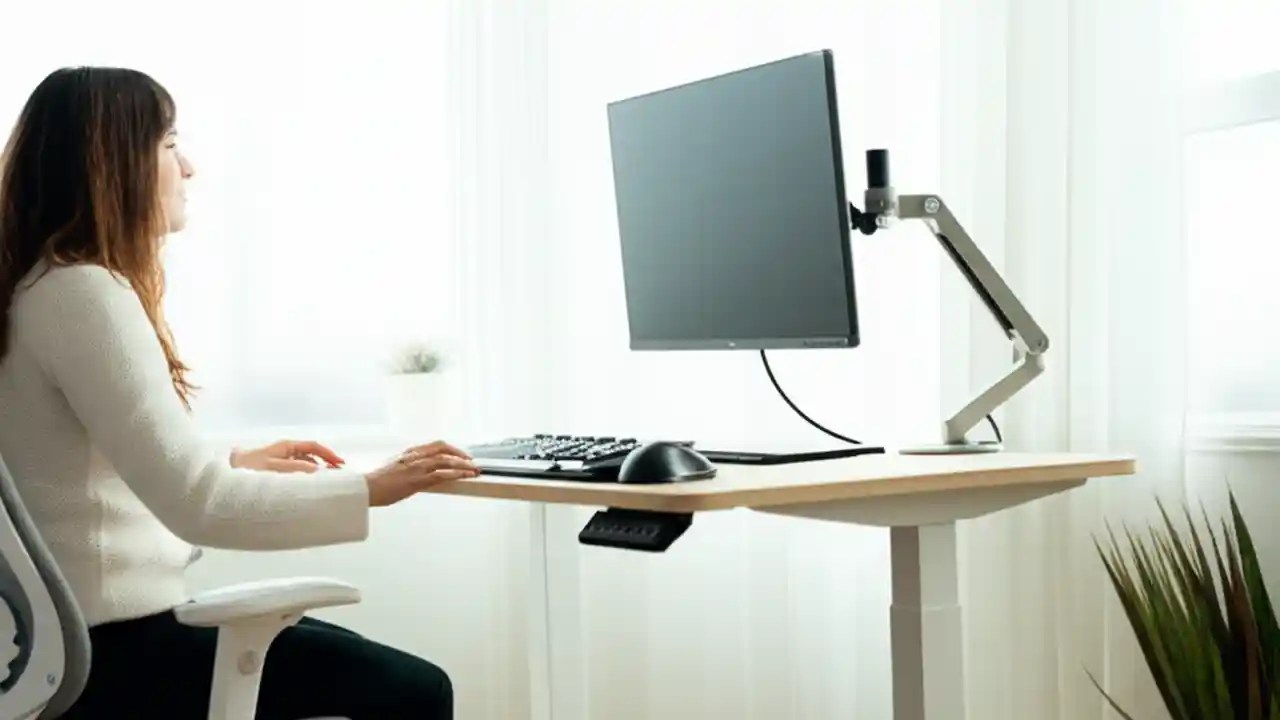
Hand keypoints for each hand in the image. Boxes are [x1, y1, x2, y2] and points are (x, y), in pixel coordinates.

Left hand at [230, 440, 345, 472]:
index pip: (314, 446)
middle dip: (326, 463)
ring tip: (327, 483)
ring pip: (305, 464)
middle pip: (312, 455)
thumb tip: (317, 469)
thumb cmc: (248, 469)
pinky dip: (306, 478)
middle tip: (339, 476)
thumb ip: (295, 468)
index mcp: (286, 446)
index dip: (329, 454)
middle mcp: (285, 452)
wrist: (224, 475)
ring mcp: (281, 462)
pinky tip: (309, 487)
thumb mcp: (273, 467)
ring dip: (317, 472)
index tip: (341, 465)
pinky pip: (296, 473)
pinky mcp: (276, 473)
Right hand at [364, 440, 478, 506]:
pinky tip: (465, 477)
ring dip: (463, 466)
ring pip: (446, 461)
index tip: (460, 454)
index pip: (436, 445)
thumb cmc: (377, 481)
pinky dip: (456, 474)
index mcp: (410, 452)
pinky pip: (441, 475)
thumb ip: (409, 465)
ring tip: (474, 470)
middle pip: (444, 449)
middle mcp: (415, 456)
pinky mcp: (417, 481)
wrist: (366, 488)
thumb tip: (421, 471)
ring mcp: (417, 468)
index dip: (452, 449)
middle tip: (471, 462)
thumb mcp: (395, 467)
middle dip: (461, 455)